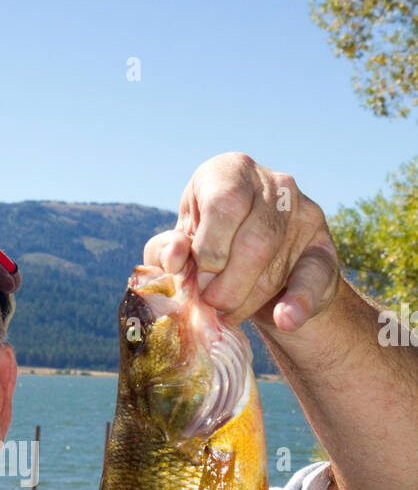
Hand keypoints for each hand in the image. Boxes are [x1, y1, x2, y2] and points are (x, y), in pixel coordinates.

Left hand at [142, 152, 340, 332]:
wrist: (250, 271)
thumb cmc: (205, 251)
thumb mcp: (176, 248)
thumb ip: (165, 251)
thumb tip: (176, 256)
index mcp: (229, 171)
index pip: (226, 203)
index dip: (209, 248)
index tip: (198, 276)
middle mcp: (271, 183)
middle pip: (253, 239)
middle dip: (225, 283)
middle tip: (211, 303)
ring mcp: (303, 213)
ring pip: (274, 261)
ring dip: (245, 298)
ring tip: (228, 313)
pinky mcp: (324, 248)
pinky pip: (314, 276)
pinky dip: (298, 302)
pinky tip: (285, 318)